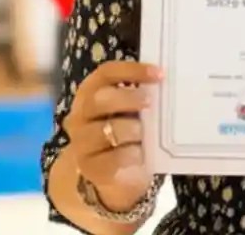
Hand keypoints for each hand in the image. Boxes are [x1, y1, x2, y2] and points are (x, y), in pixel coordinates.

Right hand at [64, 61, 163, 211]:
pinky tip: (141, 154)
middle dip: (129, 98)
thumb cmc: (123, 133)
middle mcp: (80, 116)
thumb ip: (139, 96)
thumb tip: (163, 83)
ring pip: (108, 129)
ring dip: (133, 129)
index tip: (158, 73)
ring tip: (145, 134)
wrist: (110, 175)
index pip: (106, 73)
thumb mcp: (129, 111)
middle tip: (150, 102)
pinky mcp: (91, 168)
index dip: (131, 70)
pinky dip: (133, 154)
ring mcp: (82, 143)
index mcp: (89, 94)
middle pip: (100, 99)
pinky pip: (115, 158)